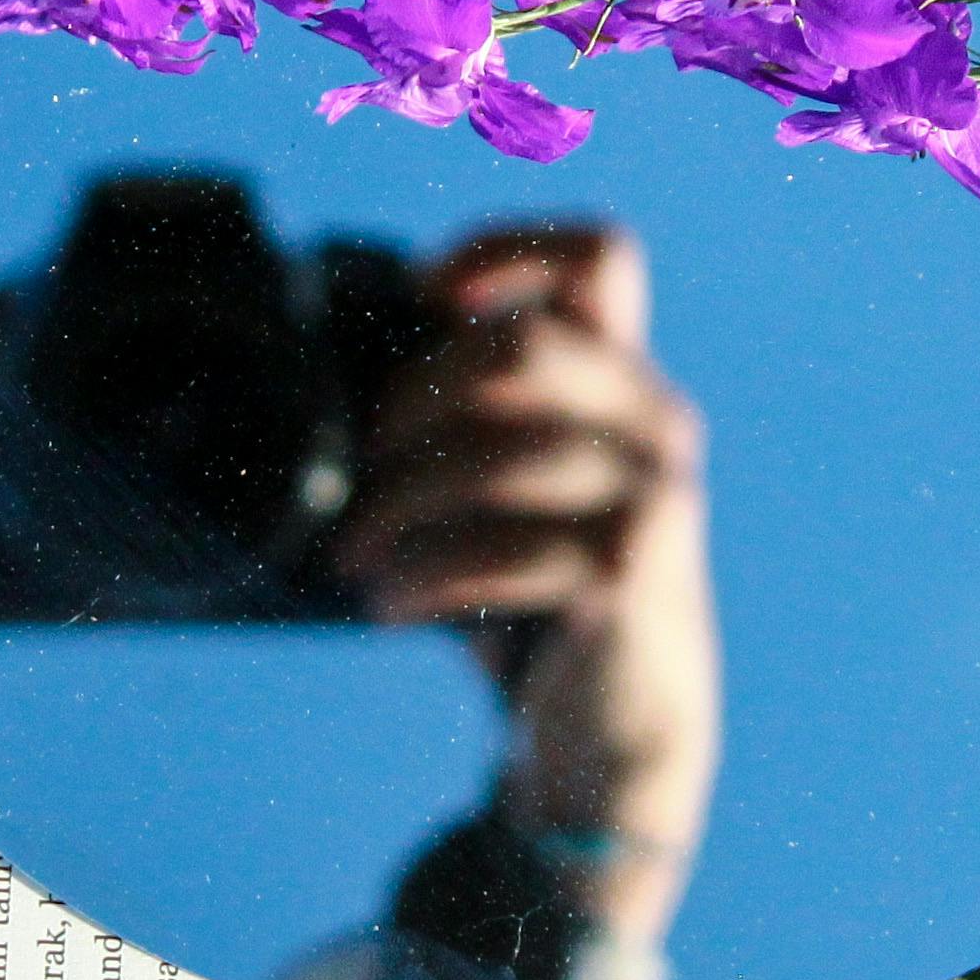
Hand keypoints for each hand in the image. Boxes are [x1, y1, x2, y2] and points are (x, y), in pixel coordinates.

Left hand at [337, 225, 719, 941]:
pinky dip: (425, 573)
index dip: (506, 251)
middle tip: (363, 466)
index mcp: (622, 379)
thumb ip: (467, 417)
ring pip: (495, 454)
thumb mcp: (505, 487)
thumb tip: (325, 368)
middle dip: (413, 399)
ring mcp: (654, 491)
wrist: (616, 728)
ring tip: (354, 556)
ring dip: (396, 505)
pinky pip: (503, 547)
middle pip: (517, 346)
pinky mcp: (632, 569)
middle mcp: (654, 418)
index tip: (423, 296)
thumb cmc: (534, 590)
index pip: (601, 257)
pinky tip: (389, 602)